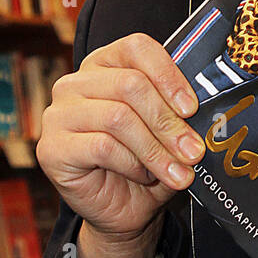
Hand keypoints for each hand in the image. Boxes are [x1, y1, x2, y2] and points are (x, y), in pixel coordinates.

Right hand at [36, 32, 204, 241]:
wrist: (124, 209)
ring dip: (156, 148)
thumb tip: (204, 111)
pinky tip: (143, 175)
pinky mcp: (52, 148)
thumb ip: (179, 112)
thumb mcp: (167, 131)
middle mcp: (75, 83)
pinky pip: (102, 147)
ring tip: (178, 171)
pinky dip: (132, 164)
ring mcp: (59, 115)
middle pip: (130, 84)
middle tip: (193, 151)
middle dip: (168, 122)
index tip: (191, 108)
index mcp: (105, 65)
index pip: (136, 47)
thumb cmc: (146, 162)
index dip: (168, 75)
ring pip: (118, 117)